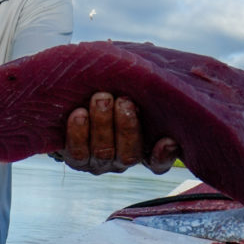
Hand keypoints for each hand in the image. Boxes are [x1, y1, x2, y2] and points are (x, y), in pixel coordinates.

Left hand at [56, 92, 179, 174]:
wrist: (80, 95)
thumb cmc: (115, 91)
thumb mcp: (132, 93)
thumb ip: (146, 94)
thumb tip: (159, 80)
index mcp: (144, 150)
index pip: (159, 163)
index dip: (164, 156)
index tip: (167, 141)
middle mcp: (122, 160)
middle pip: (129, 155)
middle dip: (127, 128)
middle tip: (124, 101)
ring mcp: (98, 162)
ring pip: (103, 152)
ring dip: (102, 124)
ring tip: (101, 98)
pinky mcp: (76, 159)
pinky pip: (77, 153)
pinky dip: (78, 133)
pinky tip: (79, 113)